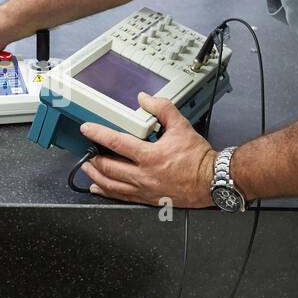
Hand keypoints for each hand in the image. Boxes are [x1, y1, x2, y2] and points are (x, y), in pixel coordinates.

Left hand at [78, 93, 216, 208]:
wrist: (211, 180)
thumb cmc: (197, 158)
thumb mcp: (181, 126)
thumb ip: (162, 109)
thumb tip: (145, 98)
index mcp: (150, 155)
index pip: (116, 142)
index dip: (98, 134)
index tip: (87, 129)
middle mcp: (143, 175)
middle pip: (108, 167)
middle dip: (93, 158)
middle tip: (86, 151)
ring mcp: (144, 189)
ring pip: (111, 185)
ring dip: (95, 176)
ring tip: (87, 168)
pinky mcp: (147, 199)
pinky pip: (121, 197)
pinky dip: (106, 192)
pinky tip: (98, 188)